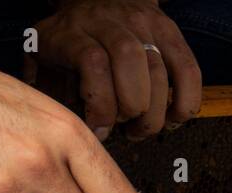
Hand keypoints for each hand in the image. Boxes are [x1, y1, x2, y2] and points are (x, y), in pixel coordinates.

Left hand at [28, 0, 201, 141]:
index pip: (93, 62)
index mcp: (72, 30)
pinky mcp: (169, 31)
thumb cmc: (69, 41)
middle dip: (131, 106)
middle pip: (130, 61)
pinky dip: (186, 102)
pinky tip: (173, 118)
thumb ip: (50, 91)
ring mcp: (142, 24)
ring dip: (156, 112)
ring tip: (143, 128)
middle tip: (125, 127)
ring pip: (159, 70)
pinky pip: (189, 70)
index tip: (99, 129)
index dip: (101, 104)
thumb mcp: (43, 58)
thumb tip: (75, 131)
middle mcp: (107, 21)